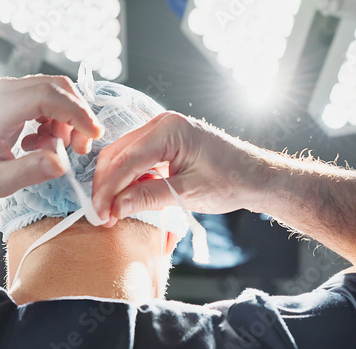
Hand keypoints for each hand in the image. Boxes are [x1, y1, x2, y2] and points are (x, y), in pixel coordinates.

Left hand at [0, 75, 103, 198]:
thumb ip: (27, 173)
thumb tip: (59, 163)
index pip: (47, 96)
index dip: (76, 113)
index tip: (93, 135)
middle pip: (56, 87)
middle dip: (77, 116)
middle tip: (80, 148)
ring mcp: (3, 88)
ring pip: (53, 89)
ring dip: (66, 118)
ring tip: (55, 148)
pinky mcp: (9, 92)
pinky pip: (44, 95)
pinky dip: (53, 117)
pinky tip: (40, 141)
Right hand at [91, 112, 268, 225]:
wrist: (255, 177)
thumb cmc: (231, 181)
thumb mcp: (188, 193)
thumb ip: (148, 198)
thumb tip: (115, 208)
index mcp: (170, 129)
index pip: (126, 159)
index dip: (109, 189)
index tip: (100, 214)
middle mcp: (162, 124)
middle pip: (118, 154)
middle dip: (106, 186)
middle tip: (100, 216)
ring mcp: (161, 133)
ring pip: (122, 157)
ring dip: (113, 184)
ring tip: (110, 212)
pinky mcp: (163, 145)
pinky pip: (136, 161)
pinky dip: (127, 180)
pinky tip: (125, 201)